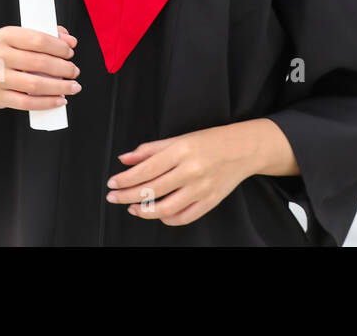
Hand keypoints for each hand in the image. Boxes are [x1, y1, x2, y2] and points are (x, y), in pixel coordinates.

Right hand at [0, 24, 78, 110]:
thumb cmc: (4, 55)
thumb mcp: (19, 39)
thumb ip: (46, 35)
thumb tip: (69, 40)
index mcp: (5, 36)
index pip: (38, 39)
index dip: (59, 47)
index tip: (70, 52)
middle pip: (38, 62)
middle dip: (63, 68)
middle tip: (73, 70)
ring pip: (34, 84)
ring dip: (59, 86)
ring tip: (73, 86)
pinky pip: (27, 103)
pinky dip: (47, 102)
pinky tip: (60, 100)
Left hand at [105, 123, 260, 226]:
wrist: (244, 149)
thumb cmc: (210, 141)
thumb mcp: (180, 138)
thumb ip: (150, 150)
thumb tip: (124, 159)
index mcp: (182, 150)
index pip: (146, 169)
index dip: (125, 179)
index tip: (112, 184)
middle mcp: (192, 170)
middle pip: (152, 190)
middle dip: (127, 196)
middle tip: (113, 197)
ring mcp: (202, 188)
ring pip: (165, 209)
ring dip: (144, 211)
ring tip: (133, 208)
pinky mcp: (210, 202)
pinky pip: (183, 218)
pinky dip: (167, 219)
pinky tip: (158, 213)